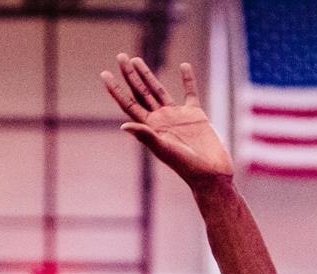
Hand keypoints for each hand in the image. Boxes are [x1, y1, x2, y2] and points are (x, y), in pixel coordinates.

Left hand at [100, 55, 230, 183]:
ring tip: (136, 59)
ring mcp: (178, 116)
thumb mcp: (165, 150)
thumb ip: (146, 136)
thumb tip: (124, 125)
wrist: (211, 174)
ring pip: (159, 90)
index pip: (129, 104)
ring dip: (148, 75)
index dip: (116, 90)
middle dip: (130, 75)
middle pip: (141, 93)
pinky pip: (190, 93)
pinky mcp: (195, 115)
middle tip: (120, 57)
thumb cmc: (187, 167)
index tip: (104, 75)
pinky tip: (184, 66)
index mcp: (151, 128)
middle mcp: (161, 120)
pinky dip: (188, 79)